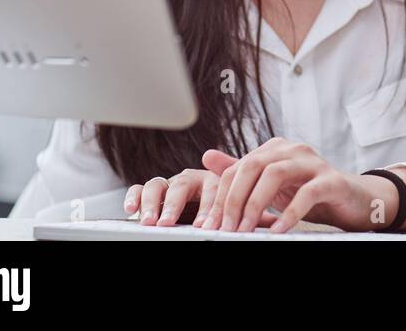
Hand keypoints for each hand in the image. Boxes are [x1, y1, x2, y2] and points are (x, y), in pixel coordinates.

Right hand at [124, 168, 276, 227]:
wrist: (210, 209)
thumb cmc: (228, 209)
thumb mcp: (240, 209)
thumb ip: (250, 211)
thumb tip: (273, 221)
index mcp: (214, 179)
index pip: (211, 186)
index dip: (207, 206)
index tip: (204, 225)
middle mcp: (190, 179)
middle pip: (181, 184)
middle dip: (174, 205)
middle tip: (169, 223)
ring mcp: (170, 184)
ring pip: (158, 185)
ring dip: (153, 203)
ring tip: (150, 221)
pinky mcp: (153, 193)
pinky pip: (139, 189)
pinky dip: (134, 196)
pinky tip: (132, 210)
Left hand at [196, 137, 405, 233]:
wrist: (353, 200)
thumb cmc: (310, 193)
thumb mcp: (272, 184)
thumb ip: (242, 171)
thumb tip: (207, 156)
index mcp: (275, 149)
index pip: (238, 168)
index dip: (221, 197)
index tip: (210, 225)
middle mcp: (293, 149)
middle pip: (253, 166)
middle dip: (234, 199)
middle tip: (225, 229)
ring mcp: (314, 163)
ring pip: (275, 173)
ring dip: (255, 204)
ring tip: (245, 230)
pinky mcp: (332, 180)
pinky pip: (307, 193)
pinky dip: (289, 213)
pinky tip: (278, 230)